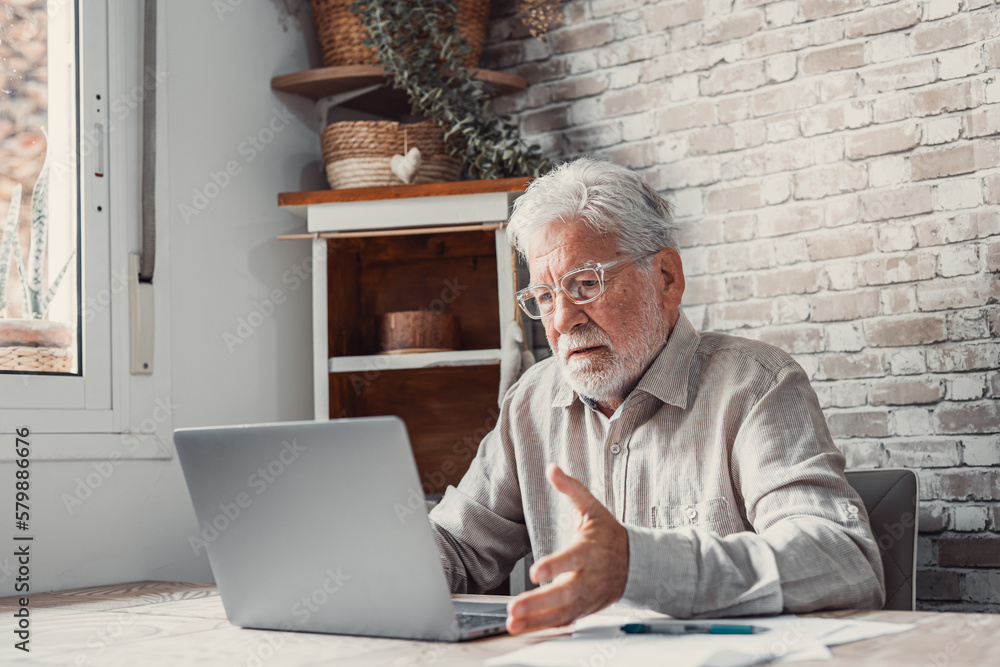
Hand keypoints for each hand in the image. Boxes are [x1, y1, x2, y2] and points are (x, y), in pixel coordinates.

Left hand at [506, 463, 628, 634]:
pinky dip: (543, 627)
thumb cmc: (608, 535)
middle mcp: (588, 577)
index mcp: (589, 551)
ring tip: (513, 623)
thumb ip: (571, 489)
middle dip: (539, 602)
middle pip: (564, 593)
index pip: (572, 560)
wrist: (636, 562)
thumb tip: (553, 468)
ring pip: (562, 612)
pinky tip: (523, 629)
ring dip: (536, 620)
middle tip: (515, 608)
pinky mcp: (585, 608)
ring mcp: (587, 596)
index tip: (536, 572)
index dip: (555, 567)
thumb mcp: (592, 508)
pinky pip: (563, 621)